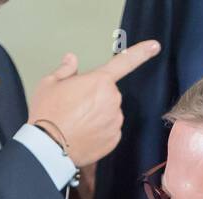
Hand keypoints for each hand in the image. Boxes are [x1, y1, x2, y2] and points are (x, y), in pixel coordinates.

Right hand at [27, 39, 159, 167]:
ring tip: (76, 124)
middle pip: (107, 94)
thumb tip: (71, 60)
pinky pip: (109, 131)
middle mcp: (112, 99)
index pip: (124, 62)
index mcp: (99, 81)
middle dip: (95, 98)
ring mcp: (115, 121)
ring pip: (109, 114)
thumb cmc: (48, 115)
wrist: (48, 148)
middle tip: (74, 108)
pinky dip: (99, 132)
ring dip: (97, 116)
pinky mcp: (114, 139)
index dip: (141, 52)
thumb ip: (65, 70)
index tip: (154, 46)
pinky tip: (83, 135)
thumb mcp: (48, 84)